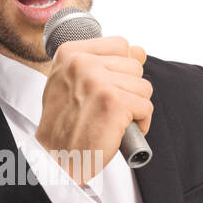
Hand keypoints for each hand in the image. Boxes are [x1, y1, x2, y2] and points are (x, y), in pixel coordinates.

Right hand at [35, 36, 151, 185]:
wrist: (57, 158)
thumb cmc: (65, 124)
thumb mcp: (74, 83)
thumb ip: (103, 62)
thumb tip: (139, 51)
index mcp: (70, 53)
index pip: (120, 45)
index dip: (121, 69)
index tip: (106, 90)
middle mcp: (82, 63)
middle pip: (134, 66)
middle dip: (129, 90)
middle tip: (107, 110)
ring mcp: (98, 81)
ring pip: (143, 86)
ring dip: (135, 107)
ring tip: (113, 120)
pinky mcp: (115, 102)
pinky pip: (146, 106)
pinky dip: (141, 123)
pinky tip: (121, 130)